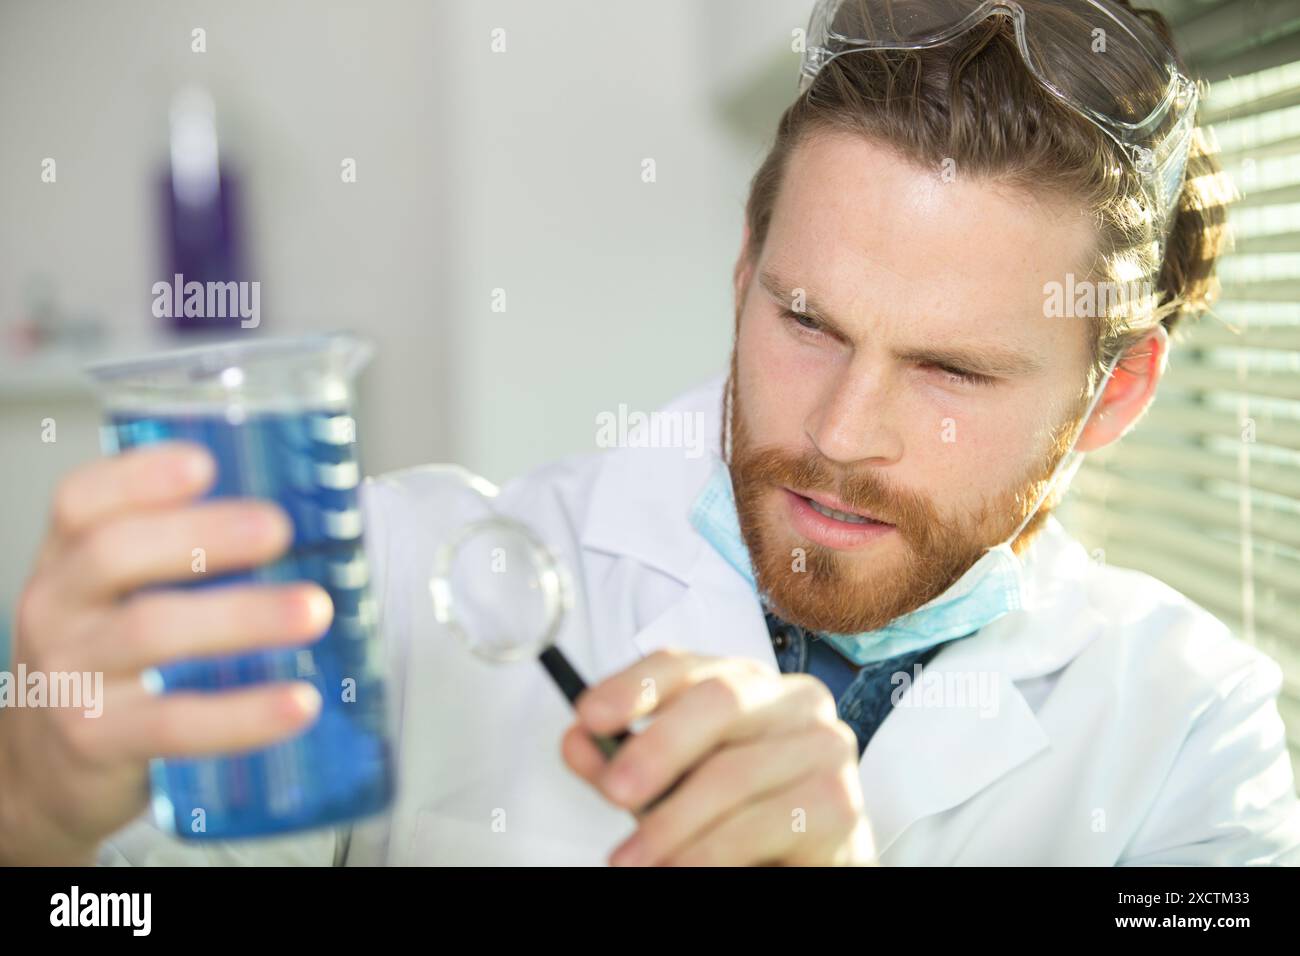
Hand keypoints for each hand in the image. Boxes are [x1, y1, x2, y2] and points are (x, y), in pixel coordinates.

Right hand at [0, 441, 329, 864]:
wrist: (45, 765)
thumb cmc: (109, 659)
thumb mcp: (117, 596)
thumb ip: (181, 554)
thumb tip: (309, 520)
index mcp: (67, 557)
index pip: (81, 501)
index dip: (138, 477)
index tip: (204, 465)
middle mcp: (57, 607)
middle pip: (115, 553)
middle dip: (202, 536)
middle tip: (278, 530)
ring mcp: (70, 675)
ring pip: (151, 631)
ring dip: (242, 616)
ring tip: (315, 611)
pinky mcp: (97, 740)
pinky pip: (175, 723)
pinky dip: (244, 714)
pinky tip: (301, 703)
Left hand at [561, 648, 877, 865]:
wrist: (811, 862)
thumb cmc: (741, 815)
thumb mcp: (670, 786)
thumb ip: (622, 762)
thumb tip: (576, 741)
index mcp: (746, 683)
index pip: (684, 666)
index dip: (634, 685)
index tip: (589, 715)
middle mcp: (792, 700)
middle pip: (718, 701)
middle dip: (658, 747)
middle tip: (615, 792)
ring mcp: (823, 745)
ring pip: (734, 772)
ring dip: (673, 823)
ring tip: (633, 860)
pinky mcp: (840, 802)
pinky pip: (764, 823)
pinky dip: (711, 852)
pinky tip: (680, 869)